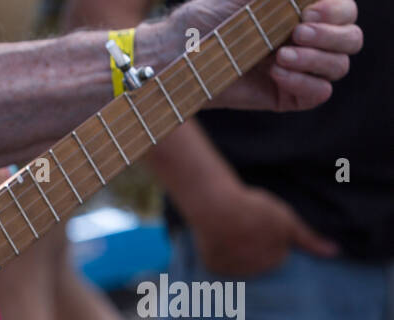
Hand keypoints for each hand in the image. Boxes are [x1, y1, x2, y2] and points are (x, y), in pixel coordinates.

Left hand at [179, 0, 361, 110]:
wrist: (180, 55)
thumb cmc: (209, 19)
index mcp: (305, 13)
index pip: (345, 12)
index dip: (336, 12)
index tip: (307, 13)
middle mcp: (308, 41)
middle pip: (351, 39)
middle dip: (331, 35)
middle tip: (296, 32)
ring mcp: (298, 70)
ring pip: (339, 66)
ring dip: (316, 59)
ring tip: (280, 55)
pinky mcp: (285, 95)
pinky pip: (318, 94)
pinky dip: (304, 82)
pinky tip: (277, 73)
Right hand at [188, 183, 337, 275]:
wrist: (217, 207)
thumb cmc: (255, 210)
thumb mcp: (287, 222)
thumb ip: (309, 240)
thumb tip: (335, 253)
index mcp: (274, 261)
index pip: (280, 257)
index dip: (273, 239)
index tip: (265, 227)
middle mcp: (255, 272)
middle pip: (260, 263)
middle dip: (256, 249)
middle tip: (248, 228)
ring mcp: (234, 272)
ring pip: (241, 265)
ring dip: (238, 252)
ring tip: (232, 232)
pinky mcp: (215, 268)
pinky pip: (221, 265)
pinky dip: (220, 254)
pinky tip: (218, 239)